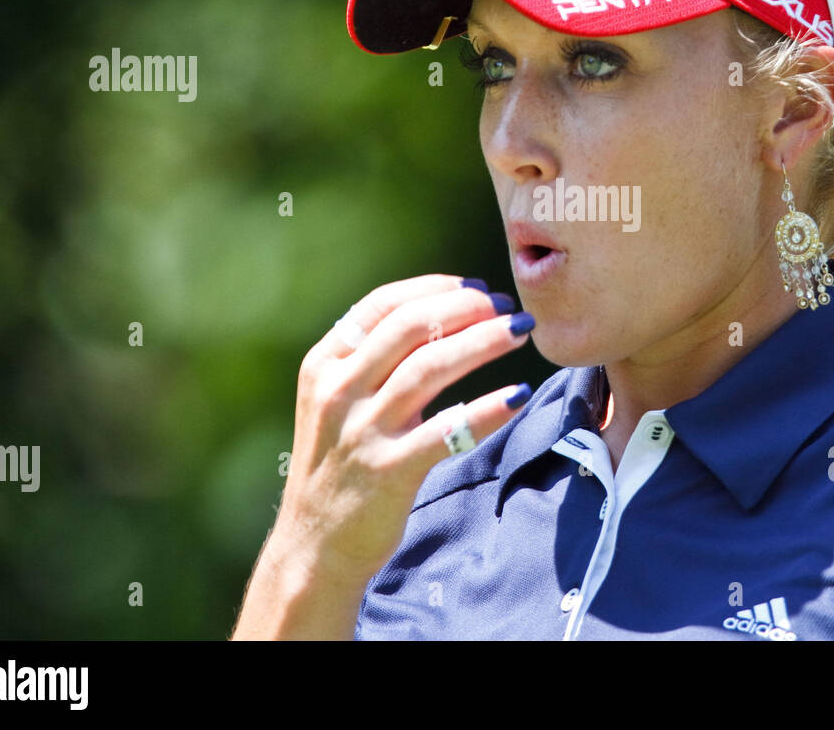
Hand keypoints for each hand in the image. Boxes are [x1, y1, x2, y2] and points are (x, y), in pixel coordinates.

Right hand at [271, 274, 533, 584]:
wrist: (313, 548)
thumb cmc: (340, 466)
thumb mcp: (339, 402)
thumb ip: (375, 361)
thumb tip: (443, 313)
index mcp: (325, 364)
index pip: (384, 304)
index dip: (436, 288)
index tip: (476, 286)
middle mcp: (339, 390)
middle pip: (412, 326)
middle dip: (466, 307)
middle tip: (507, 307)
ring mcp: (363, 430)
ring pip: (431, 367)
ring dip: (484, 341)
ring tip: (520, 333)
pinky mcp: (390, 470)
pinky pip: (449, 430)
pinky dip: (488, 408)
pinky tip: (519, 394)